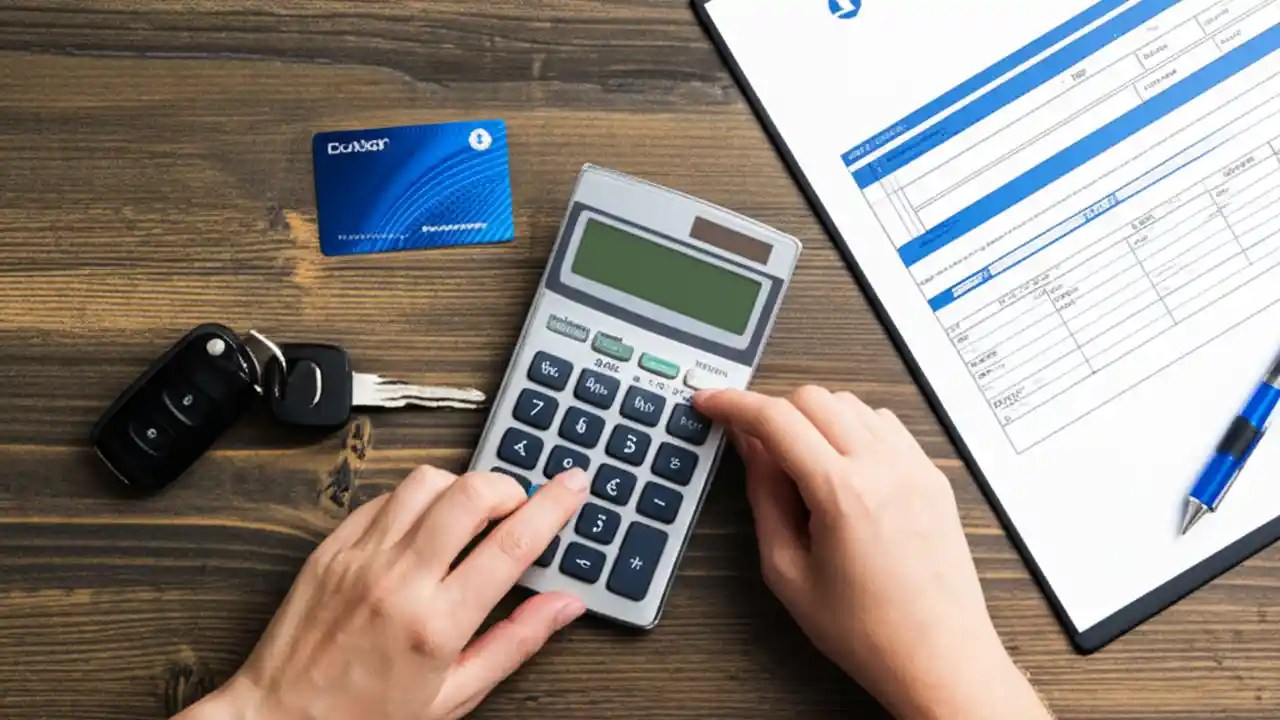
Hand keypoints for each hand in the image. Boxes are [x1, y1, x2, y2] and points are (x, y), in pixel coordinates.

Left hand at [176, 466, 589, 719]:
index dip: (552, 506)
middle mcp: (399, 581)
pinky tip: (424, 525)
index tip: (573, 484)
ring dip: (461, 487)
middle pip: (470, 493)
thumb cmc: (367, 717)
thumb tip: (564, 606)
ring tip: (472, 514)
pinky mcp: (332, 548)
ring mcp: (361, 558)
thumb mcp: (454, 695)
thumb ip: (515, 643)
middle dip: (509, 486)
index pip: (512, 544)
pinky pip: (384, 497)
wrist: (280, 719)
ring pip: (426, 482)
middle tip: (519, 505)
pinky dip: (416, 499)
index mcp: (437, 624)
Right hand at [695, 387, 1048, 719]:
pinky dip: (854, 430)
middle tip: (756, 448)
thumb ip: (763, 498)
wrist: (940, 657)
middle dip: (774, 412)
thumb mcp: (788, 572)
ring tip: (803, 469)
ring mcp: (915, 466)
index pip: (775, 419)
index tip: (710, 402)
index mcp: (842, 493)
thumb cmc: (867, 631)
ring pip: (850, 403)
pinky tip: (843, 470)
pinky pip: (885, 424)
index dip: (733, 404)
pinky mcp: (932, 475)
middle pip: (813, 397)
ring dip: (816, 419)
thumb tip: (749, 447)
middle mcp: (884, 467)